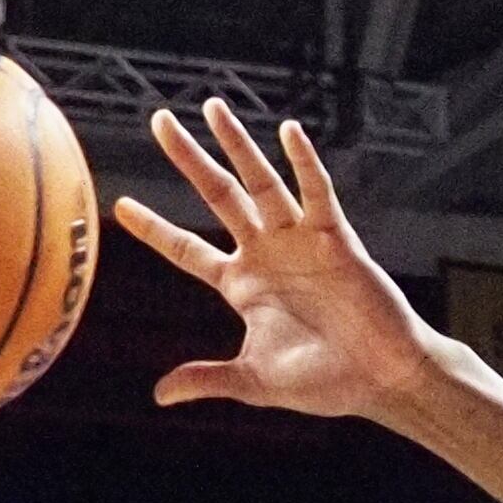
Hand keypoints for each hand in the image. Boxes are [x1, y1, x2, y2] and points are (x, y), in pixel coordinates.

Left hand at [114, 101, 436, 417]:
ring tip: (212, 107)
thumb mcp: (255, 382)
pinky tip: (288, 133)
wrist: (381, 379)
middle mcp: (266, 254)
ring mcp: (299, 241)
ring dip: (237, 145)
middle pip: (218, 196)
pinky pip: (316, 193)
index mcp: (243, 285)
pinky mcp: (335, 238)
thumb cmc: (325, 383)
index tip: (120, 207)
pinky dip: (304, 163)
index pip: (187, 249)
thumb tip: (159, 395)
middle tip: (159, 121)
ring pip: (261, 182)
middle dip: (189, 159)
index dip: (155, 228)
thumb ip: (209, 379)